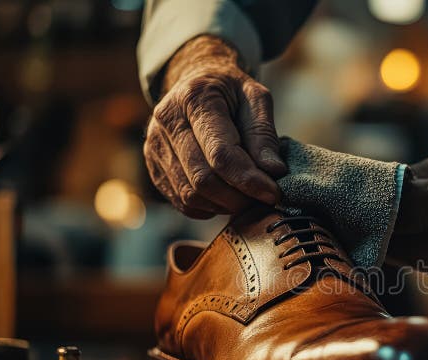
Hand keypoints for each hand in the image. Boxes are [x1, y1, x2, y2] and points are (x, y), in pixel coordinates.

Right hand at [144, 36, 285, 217]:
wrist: (195, 84)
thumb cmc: (231, 93)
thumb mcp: (255, 98)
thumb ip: (264, 134)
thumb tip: (274, 171)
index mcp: (194, 98)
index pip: (220, 153)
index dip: (248, 179)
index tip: (273, 193)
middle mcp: (167, 121)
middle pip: (203, 179)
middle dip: (238, 197)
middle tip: (262, 199)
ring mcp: (155, 145)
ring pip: (191, 195)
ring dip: (225, 205)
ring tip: (247, 196)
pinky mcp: (153, 167)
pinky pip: (182, 202)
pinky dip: (209, 208)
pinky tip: (226, 196)